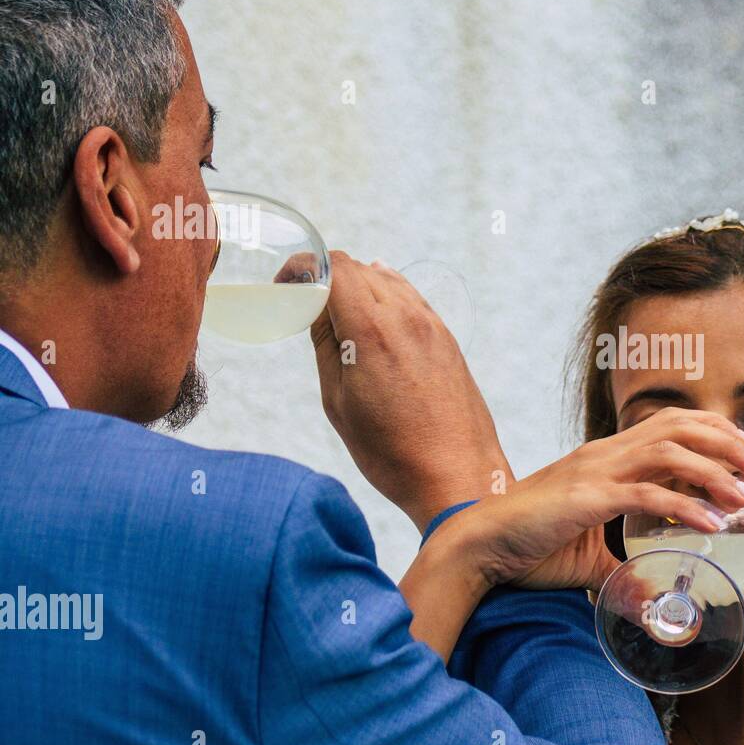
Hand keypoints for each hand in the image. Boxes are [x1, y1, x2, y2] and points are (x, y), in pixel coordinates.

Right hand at [310, 251, 512, 530]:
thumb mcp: (339, 401)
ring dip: (357, 285)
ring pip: (387, 280)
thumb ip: (325, 343)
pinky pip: (411, 300)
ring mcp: (433, 326)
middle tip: (303, 302)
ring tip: (336, 312)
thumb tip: (316, 305)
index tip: (285, 286)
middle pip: (358, 269)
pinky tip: (373, 313)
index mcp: (373, 330)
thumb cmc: (393, 451)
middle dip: (325, 277)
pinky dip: (386, 298)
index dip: (303, 268)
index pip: (334, 267)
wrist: (458, 477)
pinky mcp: (448, 340)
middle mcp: (407, 317)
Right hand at [451, 407, 743, 591]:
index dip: (714, 432)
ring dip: (716, 471)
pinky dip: (685, 508)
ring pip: (670, 453)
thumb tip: (651, 598)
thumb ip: (622, 570)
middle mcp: (605, 454)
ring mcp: (595, 472)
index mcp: (606, 458)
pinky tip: (712, 526)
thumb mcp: (587, 559)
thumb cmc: (528, 548)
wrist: (478, 547)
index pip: (670, 424)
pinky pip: (646, 495)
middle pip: (679, 426)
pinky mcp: (586, 500)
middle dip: (729, 442)